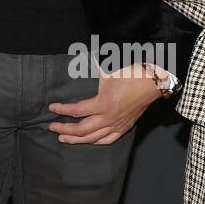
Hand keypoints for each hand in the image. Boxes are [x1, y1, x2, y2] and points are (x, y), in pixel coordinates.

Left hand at [48, 62, 162, 144]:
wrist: (152, 83)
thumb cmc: (131, 75)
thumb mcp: (108, 72)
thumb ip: (91, 70)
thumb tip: (78, 61)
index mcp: (103, 104)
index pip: (76, 110)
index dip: (62, 110)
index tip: (52, 108)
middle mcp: (108, 118)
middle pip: (81, 130)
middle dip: (64, 129)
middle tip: (52, 127)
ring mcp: (117, 125)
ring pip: (92, 138)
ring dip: (76, 139)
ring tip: (64, 138)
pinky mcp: (124, 128)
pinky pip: (107, 140)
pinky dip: (95, 142)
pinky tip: (88, 141)